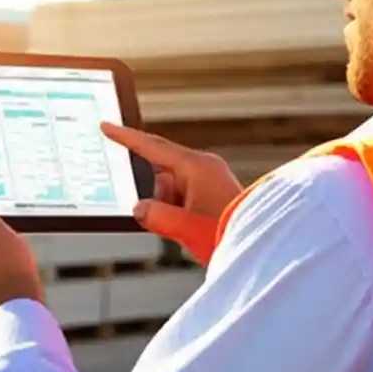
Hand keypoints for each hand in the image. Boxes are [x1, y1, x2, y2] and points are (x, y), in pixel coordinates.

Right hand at [100, 121, 243, 265]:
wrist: (265, 246)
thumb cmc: (230, 232)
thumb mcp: (184, 227)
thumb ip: (155, 216)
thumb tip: (139, 209)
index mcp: (197, 167)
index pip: (153, 146)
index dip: (126, 137)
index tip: (107, 126)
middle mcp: (204, 169)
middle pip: (161, 175)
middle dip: (158, 200)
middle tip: (170, 220)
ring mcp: (210, 181)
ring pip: (172, 191)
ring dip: (170, 211)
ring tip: (188, 231)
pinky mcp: (214, 195)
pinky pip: (184, 200)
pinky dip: (180, 215)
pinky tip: (191, 230)